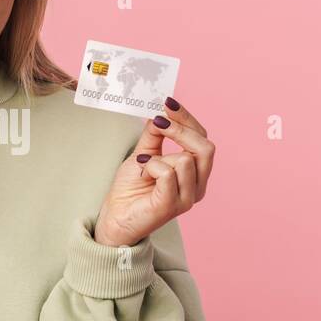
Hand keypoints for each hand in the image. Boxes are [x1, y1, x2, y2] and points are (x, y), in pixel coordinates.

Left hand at [93, 96, 214, 247]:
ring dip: (158, 156)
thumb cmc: (131, 188)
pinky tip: (142, 173)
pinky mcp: (171, 206)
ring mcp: (187, 198)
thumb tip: (162, 112)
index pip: (202, 139)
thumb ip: (155, 134)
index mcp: (195, 173)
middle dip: (181, 129)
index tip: (168, 102)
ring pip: (186, 159)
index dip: (187, 119)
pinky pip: (168, 173)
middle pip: (205, 148)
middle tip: (158, 121)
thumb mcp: (143, 153)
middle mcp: (197, 186)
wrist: (115, 217)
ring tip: (143, 166)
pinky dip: (151, 167)